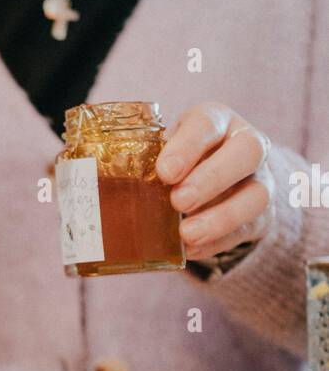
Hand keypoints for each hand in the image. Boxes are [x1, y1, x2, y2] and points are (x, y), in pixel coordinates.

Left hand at [155, 102, 274, 259]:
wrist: (214, 178)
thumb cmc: (179, 160)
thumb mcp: (164, 148)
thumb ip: (146, 158)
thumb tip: (109, 180)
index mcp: (217, 120)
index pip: (208, 123)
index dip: (188, 147)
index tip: (164, 172)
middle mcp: (247, 144)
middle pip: (247, 152)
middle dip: (211, 178)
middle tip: (178, 201)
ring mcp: (260, 180)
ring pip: (257, 195)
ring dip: (221, 217)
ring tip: (187, 233)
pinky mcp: (260, 215)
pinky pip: (246, 229)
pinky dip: (218, 242)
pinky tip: (191, 249)